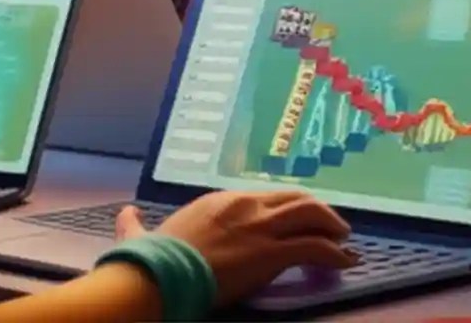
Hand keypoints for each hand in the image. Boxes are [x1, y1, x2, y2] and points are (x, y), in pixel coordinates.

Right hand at [115, 190, 357, 306]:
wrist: (161, 273)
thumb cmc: (153, 258)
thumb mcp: (143, 234)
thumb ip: (136, 224)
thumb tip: (126, 216)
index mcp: (219, 201)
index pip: (265, 197)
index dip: (285, 208)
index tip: (294, 219)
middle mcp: (245, 206)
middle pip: (294, 198)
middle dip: (317, 211)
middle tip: (331, 226)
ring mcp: (260, 228)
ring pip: (311, 214)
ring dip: (332, 226)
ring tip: (343, 241)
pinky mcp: (271, 253)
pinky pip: (315, 247)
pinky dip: (335, 254)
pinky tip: (345, 262)